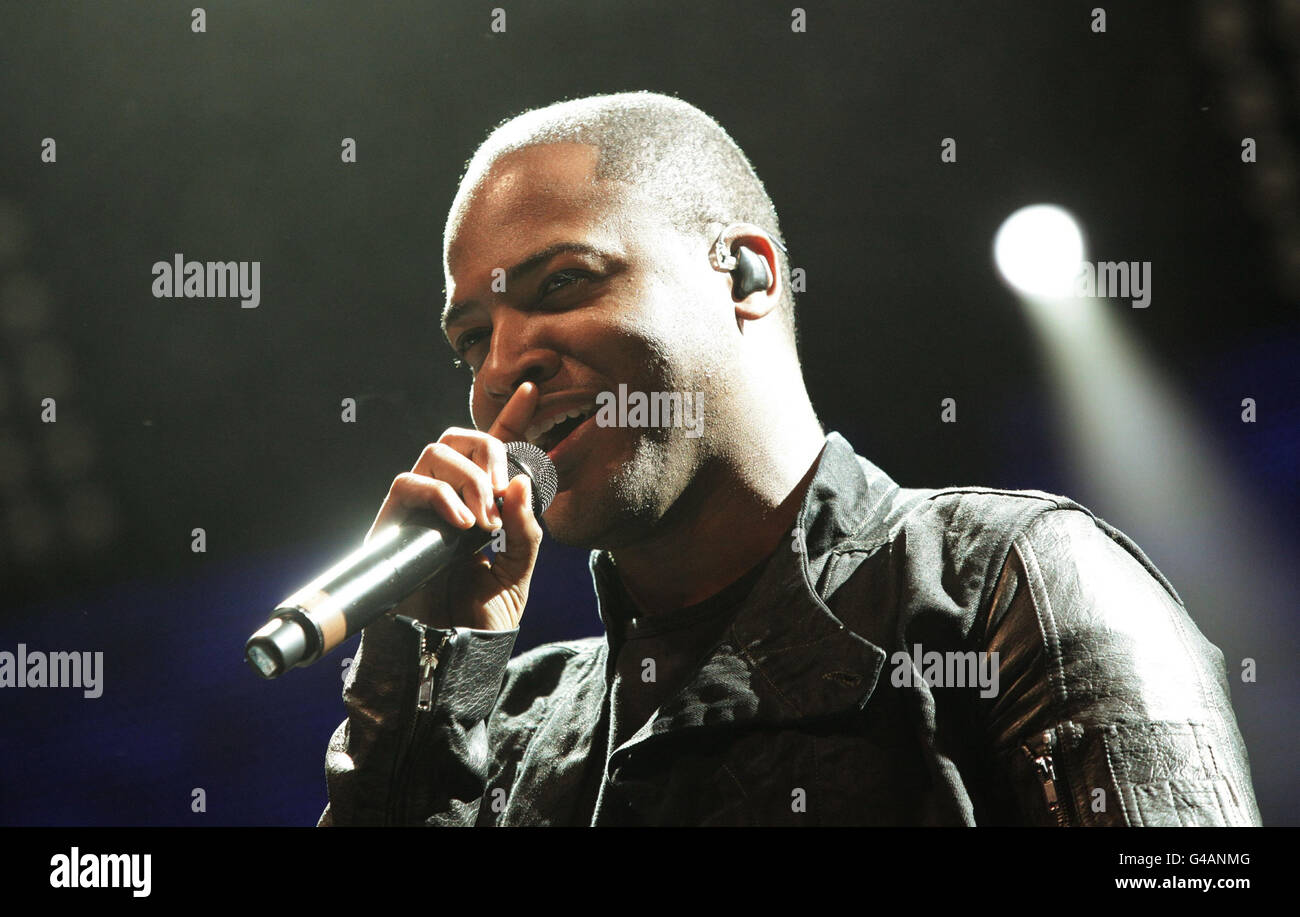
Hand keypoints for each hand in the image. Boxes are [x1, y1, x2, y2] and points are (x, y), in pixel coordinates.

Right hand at [366, 382, 542, 631]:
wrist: (447, 653)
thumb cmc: (479, 616)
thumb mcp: (519, 572)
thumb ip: (526, 529)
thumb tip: (520, 483)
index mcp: (482, 503)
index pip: (495, 451)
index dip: (512, 418)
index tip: (532, 389)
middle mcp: (449, 497)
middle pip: (461, 437)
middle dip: (490, 453)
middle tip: (504, 496)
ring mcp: (419, 507)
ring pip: (436, 451)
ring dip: (470, 478)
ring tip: (484, 522)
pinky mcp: (394, 521)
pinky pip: (410, 482)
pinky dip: (441, 495)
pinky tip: (463, 525)